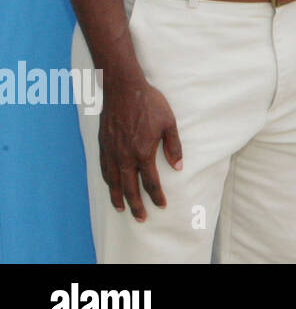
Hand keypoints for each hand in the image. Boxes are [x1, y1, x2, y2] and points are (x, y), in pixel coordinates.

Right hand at [98, 68, 182, 220]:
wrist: (124, 90)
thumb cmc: (150, 104)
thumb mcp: (169, 123)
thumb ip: (173, 146)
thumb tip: (178, 167)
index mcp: (143, 153)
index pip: (150, 182)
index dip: (156, 196)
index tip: (161, 205)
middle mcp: (125, 157)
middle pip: (130, 188)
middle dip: (136, 205)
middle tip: (141, 218)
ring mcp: (112, 152)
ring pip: (114, 182)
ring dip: (118, 197)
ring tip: (122, 209)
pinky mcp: (103, 145)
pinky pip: (104, 170)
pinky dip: (107, 182)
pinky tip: (110, 186)